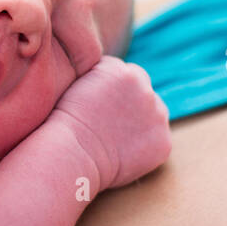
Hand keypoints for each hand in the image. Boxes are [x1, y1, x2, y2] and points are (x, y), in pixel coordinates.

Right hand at [48, 56, 170, 189]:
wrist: (70, 153)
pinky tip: (122, 154)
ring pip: (153, 115)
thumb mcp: (78, 84)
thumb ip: (100, 77)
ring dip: (139, 123)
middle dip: (130, 104)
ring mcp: (158, 116)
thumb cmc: (63, 123)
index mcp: (124, 71)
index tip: (98, 106)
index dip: (111, 90)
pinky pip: (157, 141)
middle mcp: (146, 88)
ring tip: (113, 139)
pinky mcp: (163, 143)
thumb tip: (110, 84)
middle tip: (106, 124)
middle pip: (142, 92)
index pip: (125, 74)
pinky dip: (144, 147)